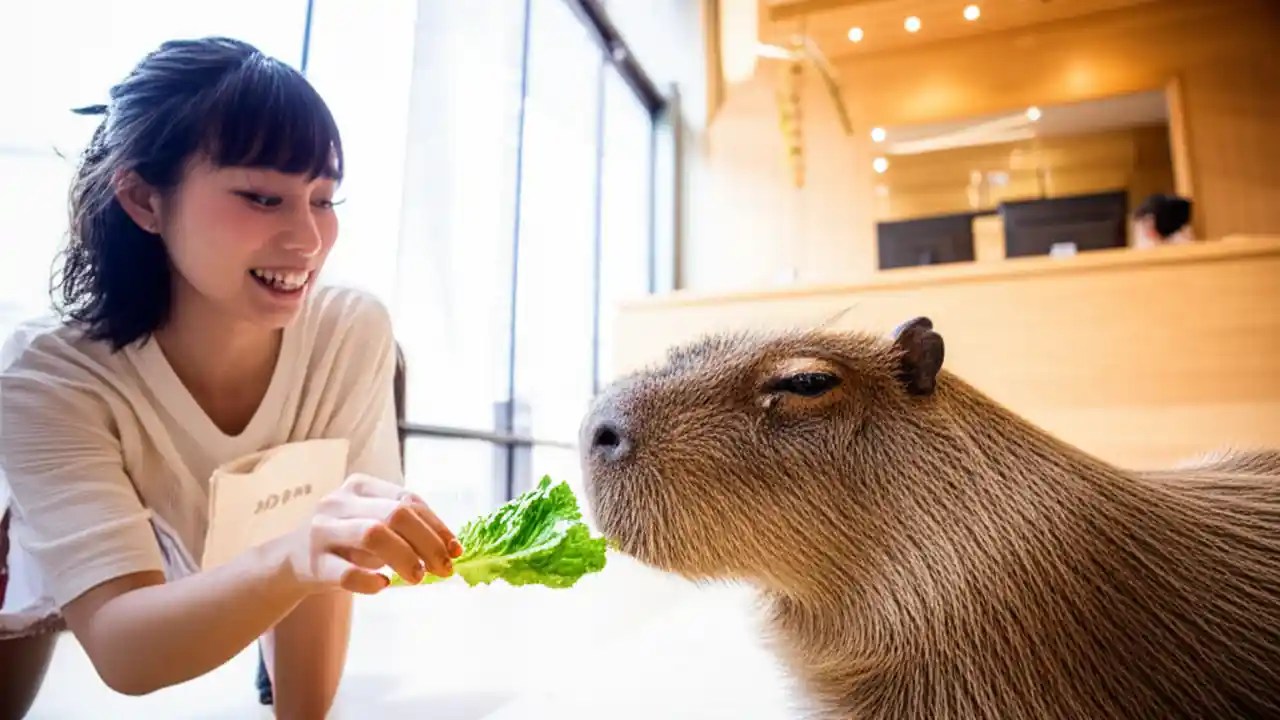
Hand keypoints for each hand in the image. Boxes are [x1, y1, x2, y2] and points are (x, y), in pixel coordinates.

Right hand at [280, 474, 461, 593]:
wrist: (288, 561)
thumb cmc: (345, 541)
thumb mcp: (372, 523)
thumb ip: (406, 527)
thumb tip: (452, 548)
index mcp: (360, 486)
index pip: (408, 500)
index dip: (438, 526)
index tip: (456, 550)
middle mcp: (339, 502)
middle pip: (395, 515)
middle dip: (428, 543)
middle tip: (444, 570)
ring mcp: (322, 531)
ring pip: (373, 535)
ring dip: (404, 558)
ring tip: (419, 578)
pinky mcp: (312, 563)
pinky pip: (347, 572)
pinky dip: (370, 580)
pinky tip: (382, 585)